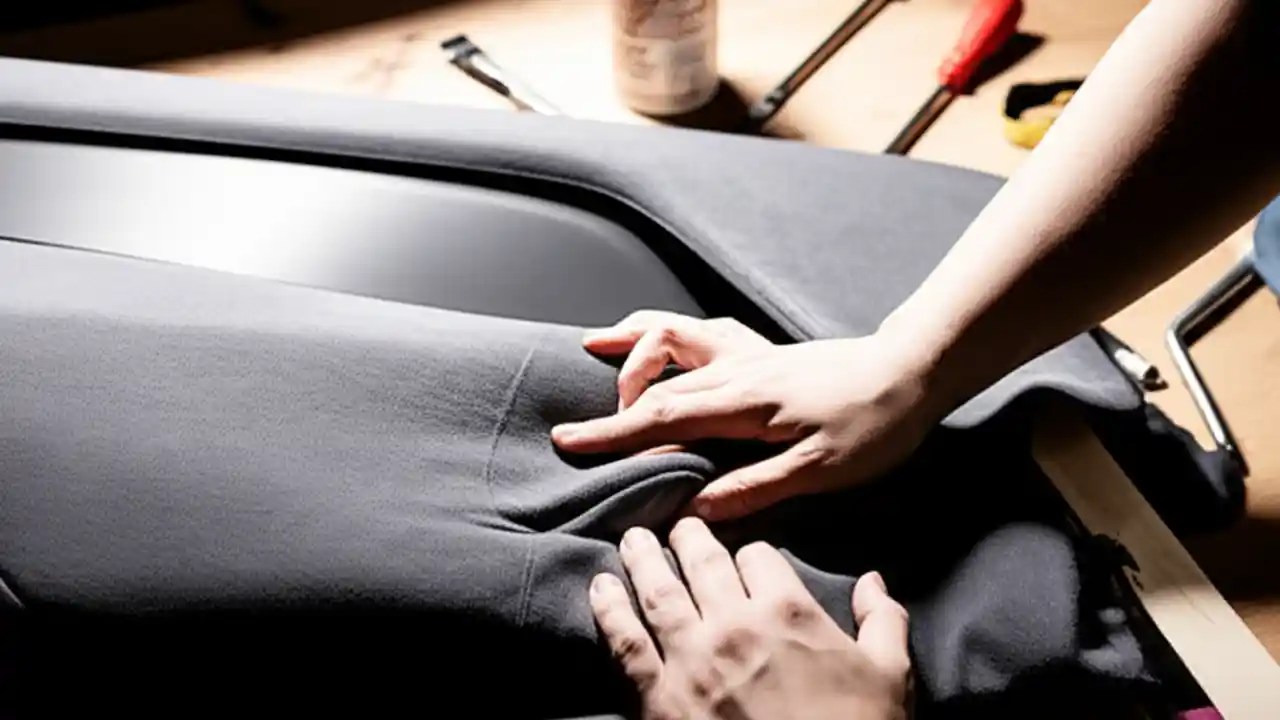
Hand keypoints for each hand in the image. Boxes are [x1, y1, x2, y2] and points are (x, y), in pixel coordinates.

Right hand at [552, 311, 942, 519]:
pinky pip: (701, 331)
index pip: (662, 417)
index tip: (568, 441)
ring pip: (673, 337)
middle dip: (609, 406)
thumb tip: (694, 509)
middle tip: (575, 431)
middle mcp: (737, 369)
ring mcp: (748, 353)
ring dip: (632, 344)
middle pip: (657, 383)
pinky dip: (668, 331)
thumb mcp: (819, 471)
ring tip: (597, 343)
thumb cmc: (873, 424)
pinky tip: (660, 336)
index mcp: (744, 402)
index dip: (612, 433)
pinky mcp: (763, 350)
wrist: (913, 368)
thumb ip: (752, 489)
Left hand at [590, 518, 911, 719]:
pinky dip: (608, 609)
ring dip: (642, 558)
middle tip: (678, 523)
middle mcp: (734, 624)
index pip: (760, 557)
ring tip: (632, 538)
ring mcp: (690, 658)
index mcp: (788, 611)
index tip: (744, 556)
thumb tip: (873, 580)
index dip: (752, 553)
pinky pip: (624, 642)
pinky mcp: (657, 696)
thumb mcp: (890, 676)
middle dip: (689, 536)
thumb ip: (883, 620)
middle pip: (702, 561)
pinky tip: (601, 587)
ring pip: (657, 590)